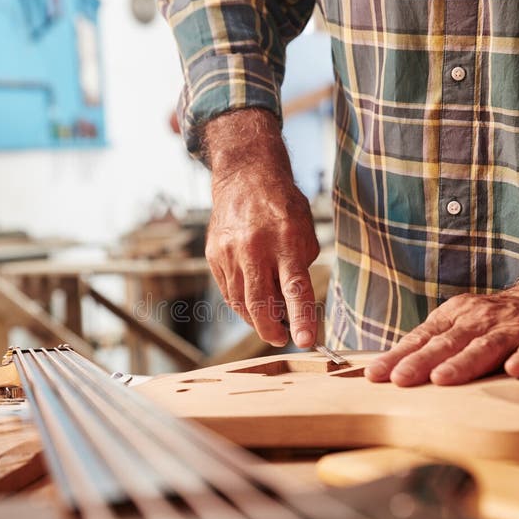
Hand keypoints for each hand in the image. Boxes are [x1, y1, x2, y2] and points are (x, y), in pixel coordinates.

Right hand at [204, 109, 319, 347]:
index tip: (304, 342)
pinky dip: (241, 304)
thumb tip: (293, 306)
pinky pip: (228, 291)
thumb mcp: (304, 232)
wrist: (246, 176)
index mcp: (285, 241)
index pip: (294, 288)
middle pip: (260, 303)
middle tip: (283, 338)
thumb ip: (300, 267)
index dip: (300, 318)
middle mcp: (254, 248)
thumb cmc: (282, 206)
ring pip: (240, 302)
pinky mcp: (214, 255)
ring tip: (270, 322)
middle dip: (272, 329)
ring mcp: (230, 252)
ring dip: (257, 319)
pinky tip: (252, 304)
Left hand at [365, 287, 518, 386]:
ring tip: (441, 378)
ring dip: (463, 362)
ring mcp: (509, 329)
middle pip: (446, 343)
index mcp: (454, 317)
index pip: (421, 338)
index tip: (375, 374)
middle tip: (399, 378)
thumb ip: (431, 345)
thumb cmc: (492, 320)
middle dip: (421, 361)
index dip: (397, 356)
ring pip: (484, 347)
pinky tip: (513, 370)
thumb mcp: (459, 324)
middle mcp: (478, 320)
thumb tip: (389, 369)